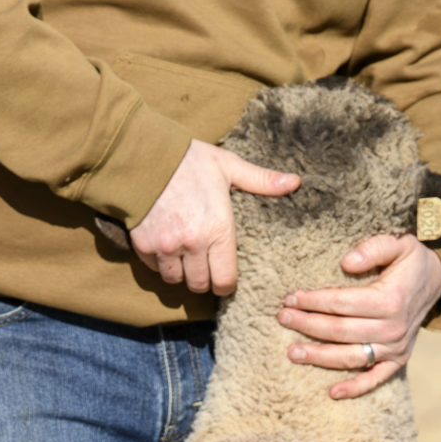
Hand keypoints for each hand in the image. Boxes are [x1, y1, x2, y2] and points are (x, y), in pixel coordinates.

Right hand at [131, 139, 298, 296]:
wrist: (145, 156)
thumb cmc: (190, 161)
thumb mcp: (228, 166)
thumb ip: (261, 180)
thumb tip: (295, 182)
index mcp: (219, 228)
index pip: (225, 280)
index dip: (225, 284)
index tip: (224, 278)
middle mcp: (194, 243)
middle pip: (200, 285)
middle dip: (204, 279)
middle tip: (204, 265)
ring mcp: (168, 247)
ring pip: (177, 281)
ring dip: (182, 273)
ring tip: (185, 257)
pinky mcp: (146, 246)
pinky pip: (157, 269)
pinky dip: (161, 263)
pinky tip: (166, 246)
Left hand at [277, 235, 440, 399]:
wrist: (436, 280)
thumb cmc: (410, 260)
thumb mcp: (398, 242)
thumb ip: (373, 247)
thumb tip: (346, 262)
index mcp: (390, 300)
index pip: (342, 304)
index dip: (314, 301)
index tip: (290, 298)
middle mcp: (393, 328)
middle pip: (340, 331)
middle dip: (308, 325)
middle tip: (283, 318)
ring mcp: (395, 347)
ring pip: (350, 357)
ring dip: (319, 357)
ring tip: (292, 353)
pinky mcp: (397, 361)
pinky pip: (375, 379)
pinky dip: (355, 388)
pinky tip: (332, 393)